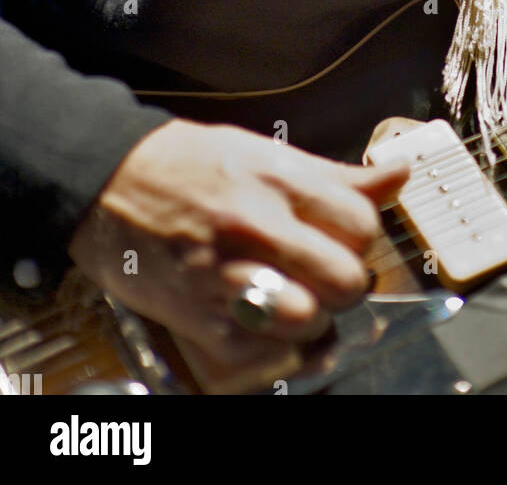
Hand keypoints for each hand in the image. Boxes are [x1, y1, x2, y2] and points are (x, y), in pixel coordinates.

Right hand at [67, 118, 408, 379]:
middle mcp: (256, 226)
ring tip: (297, 300)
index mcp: (277, 180)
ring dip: (312, 318)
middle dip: (346, 283)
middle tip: (326, 274)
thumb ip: (336, 175)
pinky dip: (274, 348)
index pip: (362, 223)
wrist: (106, 180)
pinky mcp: (199, 318)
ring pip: (309, 320)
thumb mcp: (265, 152)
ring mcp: (225, 275)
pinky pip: (263, 355)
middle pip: (346, 279)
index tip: (344, 239)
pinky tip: (266, 323)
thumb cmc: (189, 164)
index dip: (360, 236)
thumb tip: (398, 175)